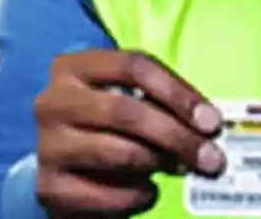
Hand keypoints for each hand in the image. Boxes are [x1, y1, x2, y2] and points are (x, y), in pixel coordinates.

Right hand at [34, 50, 225, 216]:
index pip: (133, 66)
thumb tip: (206, 128)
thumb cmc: (106, 126)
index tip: (211, 121)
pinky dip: (140, 195)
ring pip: (120, 153)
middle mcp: (53, 102)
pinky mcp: (49, 187)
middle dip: (177, 136)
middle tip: (212, 158)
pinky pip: (110, 194)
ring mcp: (48, 145)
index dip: (178, 93)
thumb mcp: (127, 101)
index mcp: (73, 67)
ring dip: (160, 163)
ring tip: (179, 168)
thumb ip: (160, 104)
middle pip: (126, 111)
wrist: (64, 171)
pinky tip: (149, 190)